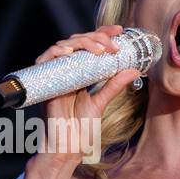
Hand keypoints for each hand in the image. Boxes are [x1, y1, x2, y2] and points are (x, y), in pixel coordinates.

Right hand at [31, 23, 138, 170]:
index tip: (119, 30)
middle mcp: (67, 70)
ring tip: (99, 50)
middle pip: (77, 41)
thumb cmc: (80, 129)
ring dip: (82, 42)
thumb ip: (114, 86)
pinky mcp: (44, 82)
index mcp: (80, 73)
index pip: (90, 45)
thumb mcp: (100, 103)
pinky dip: (56, 52)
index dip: (102, 33)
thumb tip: (134, 69)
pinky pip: (45, 59)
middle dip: (96, 37)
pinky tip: (71, 52)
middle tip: (112, 44)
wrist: (65, 148)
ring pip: (64, 45)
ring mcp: (55, 75)